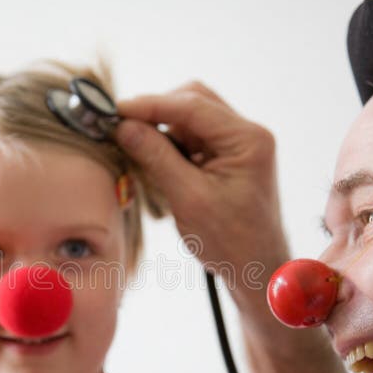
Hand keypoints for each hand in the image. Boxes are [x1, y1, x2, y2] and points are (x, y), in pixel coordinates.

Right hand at [115, 82, 288, 311]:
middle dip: (157, 113)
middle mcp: (246, 134)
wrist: (256, 270)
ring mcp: (238, 145)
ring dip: (162, 131)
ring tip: (136, 150)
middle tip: (123, 129)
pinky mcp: (227, 158)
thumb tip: (124, 127)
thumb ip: (156, 157)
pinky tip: (154, 162)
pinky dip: (170, 146)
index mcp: (247, 139)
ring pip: (190, 119)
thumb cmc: (231, 242)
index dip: (150, 105)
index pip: (192, 106)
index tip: (116, 111)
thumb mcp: (188, 199)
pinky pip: (193, 139)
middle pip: (192, 102)